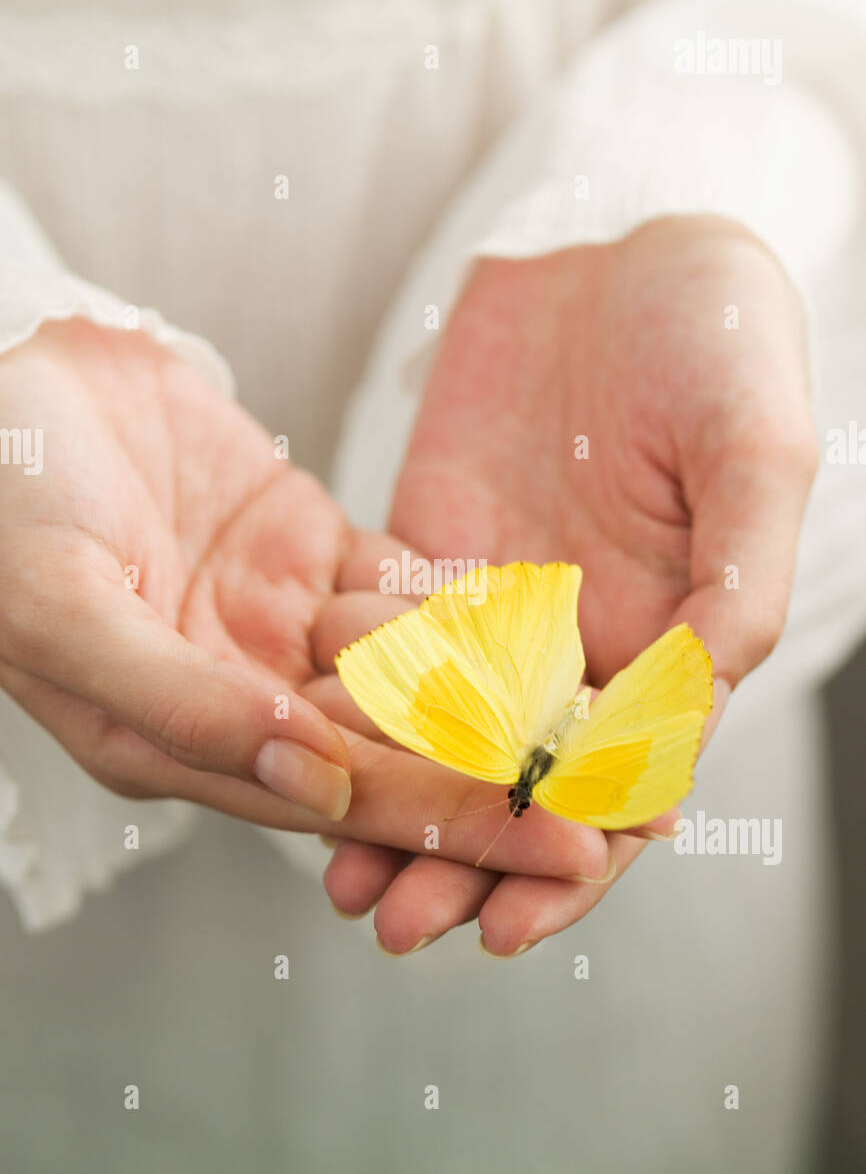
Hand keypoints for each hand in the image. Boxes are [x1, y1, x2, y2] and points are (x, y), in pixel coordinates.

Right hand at [0, 318, 609, 878]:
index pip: (346, 802)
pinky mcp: (300, 547)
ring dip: (507, 694)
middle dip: (509, 778)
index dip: (457, 824)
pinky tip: (545, 619)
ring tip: (615, 723)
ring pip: (412, 671)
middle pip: (400, 752)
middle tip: (623, 802)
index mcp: (186, 739)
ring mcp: (277, 621)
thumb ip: (189, 706)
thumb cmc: (1, 508)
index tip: (564, 845)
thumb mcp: (69, 614)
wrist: (3, 376)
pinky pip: (400, 585)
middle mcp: (245, 696)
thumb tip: (321, 782)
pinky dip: (466, 603)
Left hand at [324, 216, 817, 952]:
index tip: (512, 926)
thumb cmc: (721, 337)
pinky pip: (389, 641)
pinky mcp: (432, 555)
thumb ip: (738, 575)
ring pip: (444, 731)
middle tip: (400, 924)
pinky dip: (356, 702)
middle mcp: (584, 643)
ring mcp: (502, 605)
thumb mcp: (752, 449)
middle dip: (464, 857)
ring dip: (396, 805)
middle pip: (520, 779)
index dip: (571, 861)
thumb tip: (701, 696)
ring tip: (340, 879)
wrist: (623, 247)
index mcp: (672, 643)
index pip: (622, 785)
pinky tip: (307, 749)